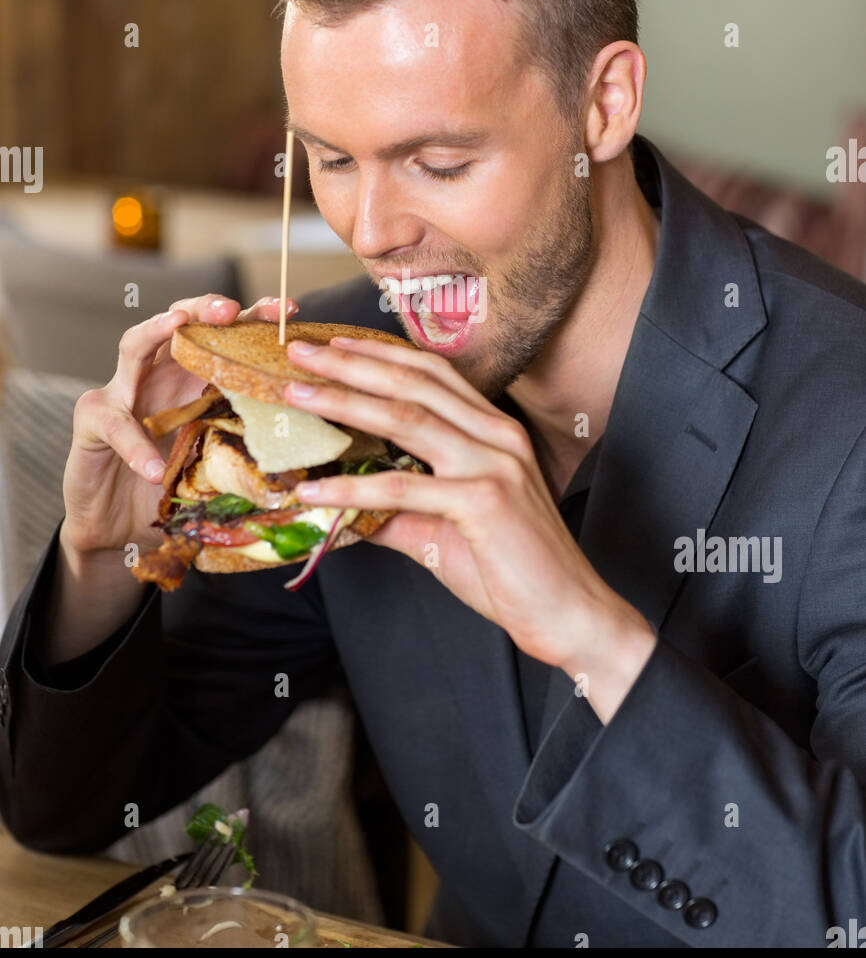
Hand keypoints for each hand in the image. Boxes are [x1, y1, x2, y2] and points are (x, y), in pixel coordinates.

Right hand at [60, 294, 298, 563]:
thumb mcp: (217, 459)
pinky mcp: (93, 423)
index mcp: (195, 376)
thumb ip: (248, 441)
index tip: (290, 309)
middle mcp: (159, 374)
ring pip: (134, 345)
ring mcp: (122, 393)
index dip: (255, 318)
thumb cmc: (173, 487)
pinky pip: (115, 425)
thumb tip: (310, 441)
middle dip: (205, 308)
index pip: (224, 336)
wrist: (120, 528)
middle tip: (231, 308)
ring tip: (178, 323)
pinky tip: (152, 467)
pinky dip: (135, 445)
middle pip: (179, 321)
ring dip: (158, 329)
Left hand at [284, 335, 655, 714]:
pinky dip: (352, 488)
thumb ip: (397, 512)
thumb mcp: (443, 529)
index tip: (334, 344)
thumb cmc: (511, 570)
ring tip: (296, 395)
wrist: (568, 613)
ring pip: (407, 418)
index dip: (380, 353)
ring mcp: (494, 465)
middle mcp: (497, 435)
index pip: (432, 373)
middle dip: (351, 362)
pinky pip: (404, 489)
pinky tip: (313, 489)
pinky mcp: (485, 502)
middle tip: (300, 351)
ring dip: (344, 402)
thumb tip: (343, 510)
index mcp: (494, 430)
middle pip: (414, 382)